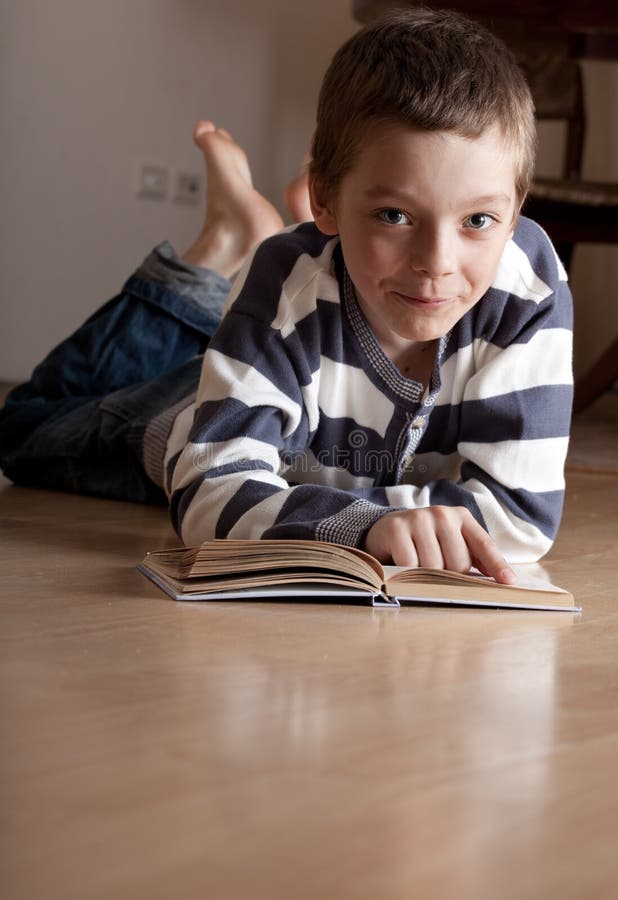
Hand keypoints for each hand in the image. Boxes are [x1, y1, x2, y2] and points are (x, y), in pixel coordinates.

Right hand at [363, 506, 516, 584]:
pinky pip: (410, 565)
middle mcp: (443, 514)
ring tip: (416, 567)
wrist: (384, 530)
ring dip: (424, 575)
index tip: (508, 582)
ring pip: (433, 567)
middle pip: (458, 563)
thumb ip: (474, 558)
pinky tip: (401, 564)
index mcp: (462, 518)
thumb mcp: (451, 545)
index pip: (484, 544)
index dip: (497, 565)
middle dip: (448, 576)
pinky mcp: (397, 528)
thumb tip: (503, 579)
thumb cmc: (424, 542)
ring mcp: (419, 519)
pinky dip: (406, 573)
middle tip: (434, 571)